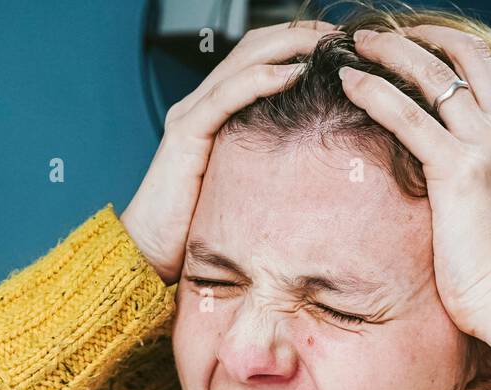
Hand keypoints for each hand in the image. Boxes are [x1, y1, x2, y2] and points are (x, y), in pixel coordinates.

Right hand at [121, 20, 335, 283]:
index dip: (297, 43)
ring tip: (325, 45)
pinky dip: (261, 79)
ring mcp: (192, 113)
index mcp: (216, 110)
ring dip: (288, 47)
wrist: (150, 252)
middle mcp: (202, 102)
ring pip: (244, 60)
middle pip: (254, 46)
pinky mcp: (186, 133)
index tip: (338, 46)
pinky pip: (227, 95)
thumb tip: (316, 161)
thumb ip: (269, 163)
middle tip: (340, 36)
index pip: (259, 56)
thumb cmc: (197, 227)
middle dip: (299, 35)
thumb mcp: (245, 186)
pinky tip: (293, 74)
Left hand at [338, 25, 490, 339]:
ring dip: (391, 51)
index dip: (460, 51)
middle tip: (386, 38)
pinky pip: (407, 115)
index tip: (429, 48)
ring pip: (434, 75)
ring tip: (360, 44)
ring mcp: (490, 146)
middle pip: (468, 58)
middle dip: (423, 39)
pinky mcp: (458, 170)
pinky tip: (350, 81)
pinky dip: (374, 90)